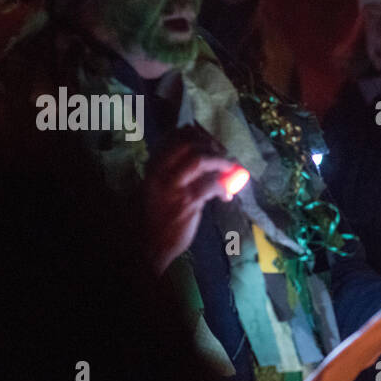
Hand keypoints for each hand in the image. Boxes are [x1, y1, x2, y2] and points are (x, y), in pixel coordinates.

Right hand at [142, 142, 239, 274]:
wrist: (149, 245)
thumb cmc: (157, 217)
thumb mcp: (159, 188)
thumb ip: (175, 172)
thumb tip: (205, 158)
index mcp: (154, 167)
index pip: (174, 137)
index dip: (197, 135)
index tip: (212, 142)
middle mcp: (160, 172)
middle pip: (188, 144)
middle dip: (211, 146)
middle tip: (224, 156)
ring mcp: (172, 186)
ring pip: (199, 160)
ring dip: (221, 162)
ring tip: (231, 169)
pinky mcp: (186, 202)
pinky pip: (210, 185)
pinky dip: (223, 188)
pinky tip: (226, 196)